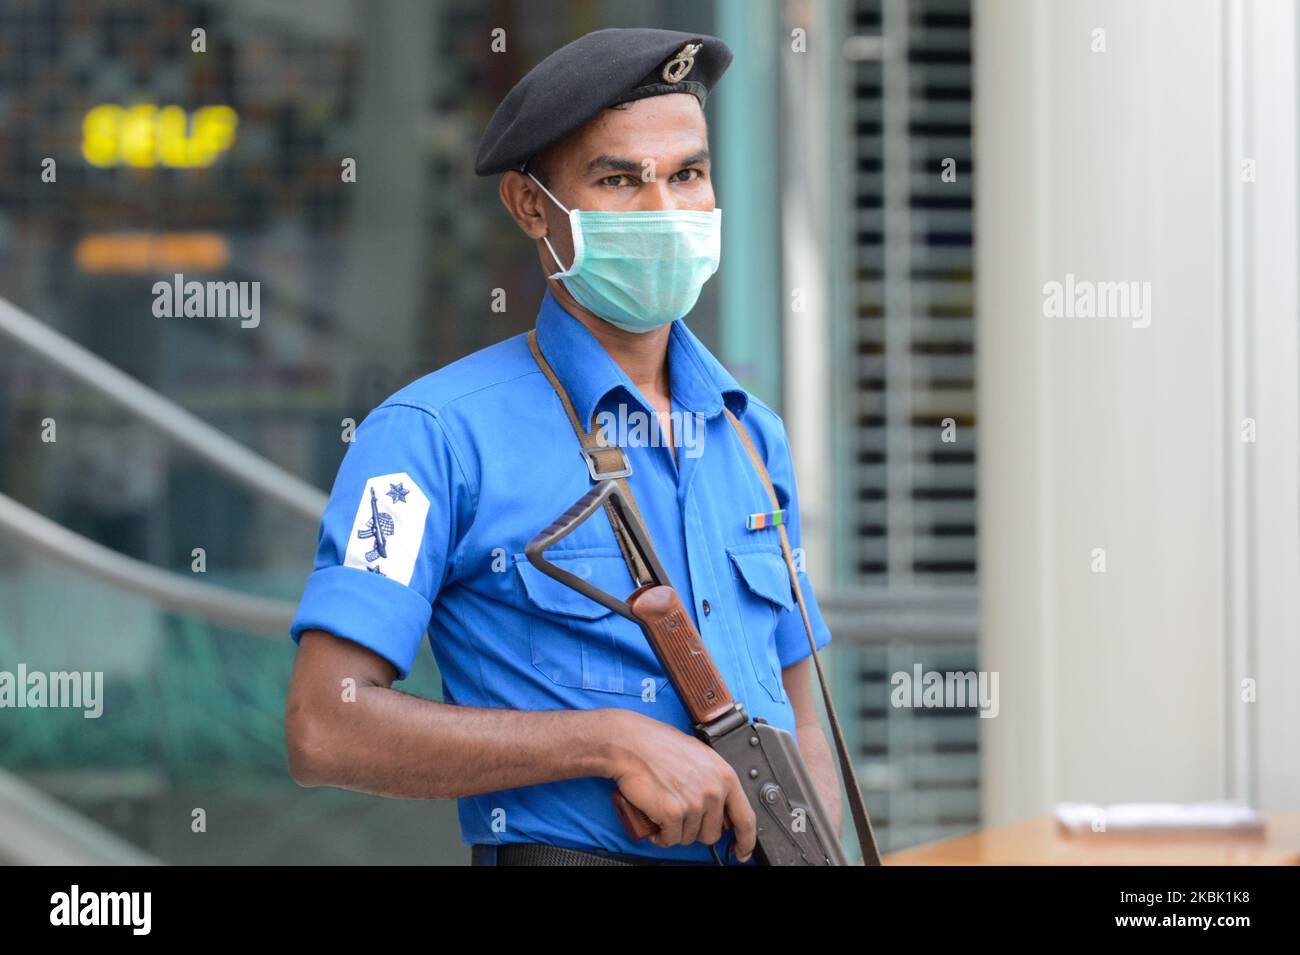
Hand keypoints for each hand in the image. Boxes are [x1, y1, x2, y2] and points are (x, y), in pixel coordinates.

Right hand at [599, 709, 756, 860]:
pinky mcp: (673, 813)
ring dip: (675, 831)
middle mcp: (713, 791)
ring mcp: (694, 803)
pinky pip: (670, 839)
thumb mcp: (700, 756)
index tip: (742, 850)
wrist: (632, 744)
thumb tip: (719, 801)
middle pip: (712, 833)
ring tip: (664, 813)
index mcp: (725, 776)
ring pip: (689, 838)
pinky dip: (661, 837)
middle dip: (695, 831)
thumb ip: (714, 779)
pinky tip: (656, 824)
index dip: (746, 840)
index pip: (745, 818)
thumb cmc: (660, 745)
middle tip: (681, 817)